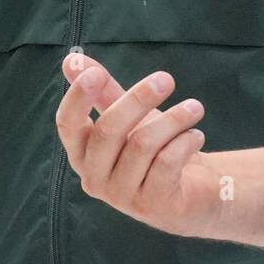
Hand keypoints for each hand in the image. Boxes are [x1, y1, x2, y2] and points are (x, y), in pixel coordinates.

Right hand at [55, 52, 220, 236]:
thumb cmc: (154, 149)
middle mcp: (95, 178)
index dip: (76, 98)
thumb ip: (102, 91)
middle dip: (137, 99)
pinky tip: (196, 135)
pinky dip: (185, 142)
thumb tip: (72, 58)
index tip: (95, 73)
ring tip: (195, 107)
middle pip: (107, 131)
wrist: (191, 190)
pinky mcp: (152, 205)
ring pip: (142, 144)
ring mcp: (122, 196)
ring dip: (174, 119)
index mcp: (83, 153)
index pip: (67, 125)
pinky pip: (166, 163)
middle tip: (167, 79)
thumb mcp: (128, 117)